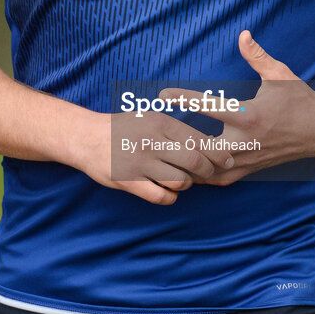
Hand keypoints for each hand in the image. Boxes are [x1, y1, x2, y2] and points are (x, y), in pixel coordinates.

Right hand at [75, 109, 234, 205]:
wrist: (87, 137)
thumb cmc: (125, 127)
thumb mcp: (150, 116)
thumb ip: (176, 127)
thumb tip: (210, 140)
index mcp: (160, 122)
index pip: (199, 139)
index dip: (217, 153)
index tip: (226, 161)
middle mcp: (151, 141)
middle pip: (194, 161)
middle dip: (206, 171)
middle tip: (207, 174)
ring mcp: (139, 162)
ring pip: (179, 181)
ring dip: (186, 184)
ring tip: (181, 180)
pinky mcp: (128, 181)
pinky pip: (160, 196)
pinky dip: (169, 197)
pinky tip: (167, 191)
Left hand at [160, 31, 314, 185]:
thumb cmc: (299, 98)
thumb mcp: (280, 74)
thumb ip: (257, 55)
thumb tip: (242, 34)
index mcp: (249, 115)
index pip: (209, 106)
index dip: (184, 99)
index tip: (162, 95)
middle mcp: (246, 141)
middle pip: (202, 148)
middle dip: (178, 142)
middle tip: (155, 132)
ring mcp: (248, 158)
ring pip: (210, 170)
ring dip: (188, 162)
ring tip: (165, 153)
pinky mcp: (251, 169)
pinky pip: (222, 179)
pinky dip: (203, 177)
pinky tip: (188, 172)